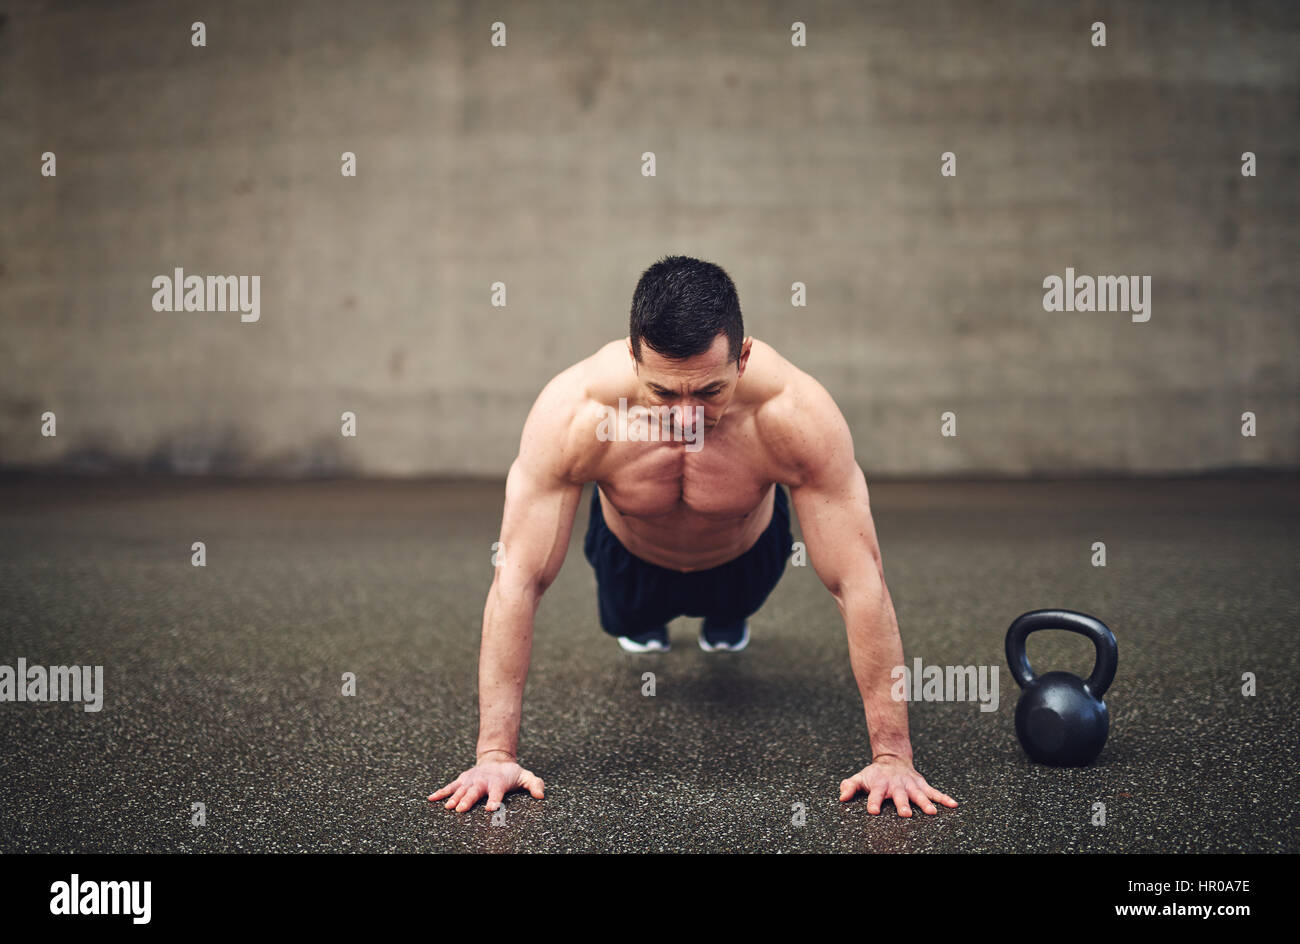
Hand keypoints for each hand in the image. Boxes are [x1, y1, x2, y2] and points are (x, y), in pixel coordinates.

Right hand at [429, 754, 545, 811]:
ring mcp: (471, 780)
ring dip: (454, 798)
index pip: (497, 792)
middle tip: (461, 810)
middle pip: (475, 791)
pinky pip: (450, 787)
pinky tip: (431, 799)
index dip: (494, 800)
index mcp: (498, 782)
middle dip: (468, 800)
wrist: (496, 759)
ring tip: (448, 807)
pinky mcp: (462, 780)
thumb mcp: (526, 776)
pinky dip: (441, 792)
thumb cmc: (511, 773)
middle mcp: (483, 781)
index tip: (491, 809)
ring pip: (461, 789)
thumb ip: (534, 784)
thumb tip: (541, 795)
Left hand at [838, 754, 957, 816]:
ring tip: (932, 812)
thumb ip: (850, 786)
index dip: (873, 802)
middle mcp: (896, 785)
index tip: (873, 811)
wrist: (892, 759)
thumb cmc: (874, 774)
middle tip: (906, 814)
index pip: (875, 794)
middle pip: (899, 796)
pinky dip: (944, 798)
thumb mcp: (860, 778)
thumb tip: (841, 797)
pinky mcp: (922, 785)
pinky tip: (953, 804)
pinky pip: (934, 792)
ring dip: (925, 802)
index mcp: (880, 785)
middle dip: (903, 804)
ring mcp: (910, 785)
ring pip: (919, 794)